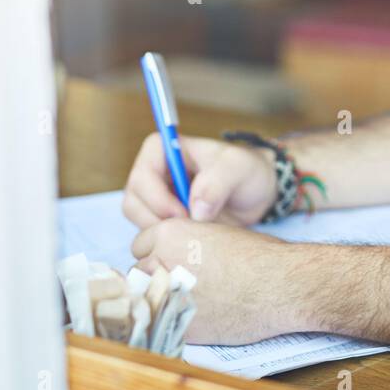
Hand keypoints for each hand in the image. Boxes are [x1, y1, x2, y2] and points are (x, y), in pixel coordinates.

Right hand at [122, 133, 276, 227]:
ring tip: (194, 232)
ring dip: (161, 232)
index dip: (156, 197)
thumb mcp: (238, 168)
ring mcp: (155, 197)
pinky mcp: (162, 217)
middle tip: (189, 228)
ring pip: (138, 220)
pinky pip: (150, 233)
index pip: (142, 173)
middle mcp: (154, 172)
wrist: (256, 193)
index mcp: (165, 149)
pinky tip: (192, 238)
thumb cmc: (246, 171)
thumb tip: (195, 210)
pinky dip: (166, 240)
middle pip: (134, 200)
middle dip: (158, 219)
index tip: (183, 213)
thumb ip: (217, 183)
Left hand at [131, 218, 297, 344]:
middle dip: (156, 278)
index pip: (140, 245)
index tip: (170, 263)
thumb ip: (188, 244)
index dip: (157, 254)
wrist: (280, 285)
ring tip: (186, 302)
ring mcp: (166, 294)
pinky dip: (173, 323)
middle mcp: (161, 261)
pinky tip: (195, 319)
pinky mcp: (177, 323)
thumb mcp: (217, 235)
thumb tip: (178, 255)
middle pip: (139, 272)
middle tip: (180, 284)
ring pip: (146, 299)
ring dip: (160, 301)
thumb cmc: (259, 257)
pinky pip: (162, 323)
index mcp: (169, 234)